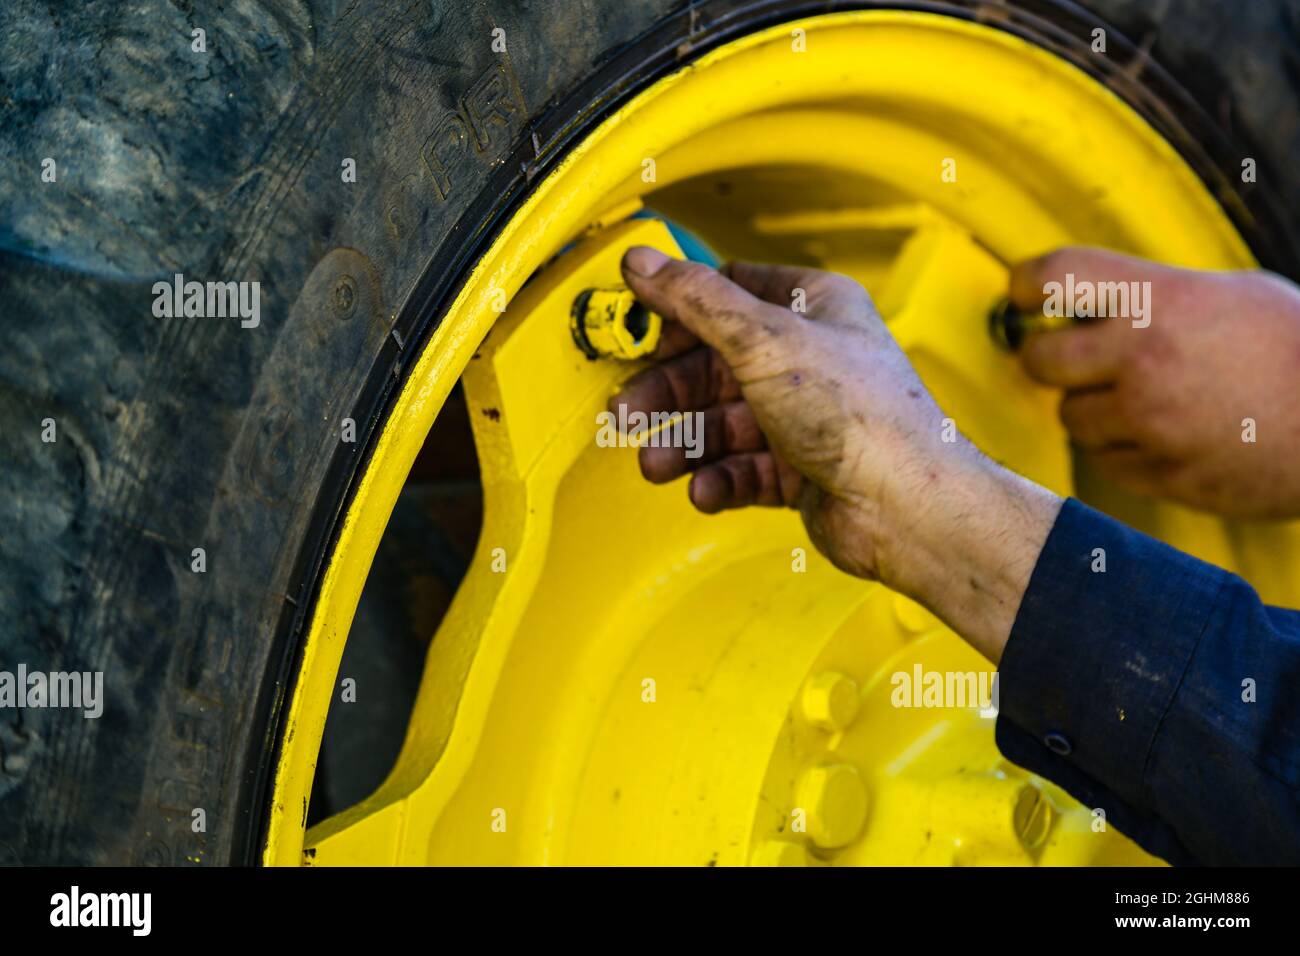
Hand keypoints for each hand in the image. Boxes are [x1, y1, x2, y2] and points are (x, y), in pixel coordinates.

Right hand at [615, 247, 1060, 661]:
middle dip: (669, 395)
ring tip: (658, 463)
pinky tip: (704, 489)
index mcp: (814, 308)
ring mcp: (807, 419)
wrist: (906, 507)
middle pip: (716, 366)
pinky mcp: (803, 472)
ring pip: (725, 424)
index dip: (679, 313)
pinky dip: (718, 480)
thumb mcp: (764, 339)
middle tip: (627, 414)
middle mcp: (811, 359)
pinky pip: (744, 470)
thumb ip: (696, 300)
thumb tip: (644, 261)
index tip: (637, 329)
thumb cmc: (862, 416)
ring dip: (685, 445)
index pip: (730, 294)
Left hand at [1011, 248, 1299, 517]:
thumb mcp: (1229, 294)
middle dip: (1052, 359)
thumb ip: (1150, 297)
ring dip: (1094, 410)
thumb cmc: (1293, 346)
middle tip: (1076, 359)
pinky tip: (1170, 435)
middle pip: (1039, 360)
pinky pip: (1108, 462)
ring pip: (1071, 417)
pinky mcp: (1164, 476)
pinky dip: (1125, 450)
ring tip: (1148, 399)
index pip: (1055, 277)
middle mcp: (1145, 361)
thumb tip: (1081, 304)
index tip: (1028, 296)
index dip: (1028, 286)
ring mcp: (1152, 424)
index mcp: (1160, 300)